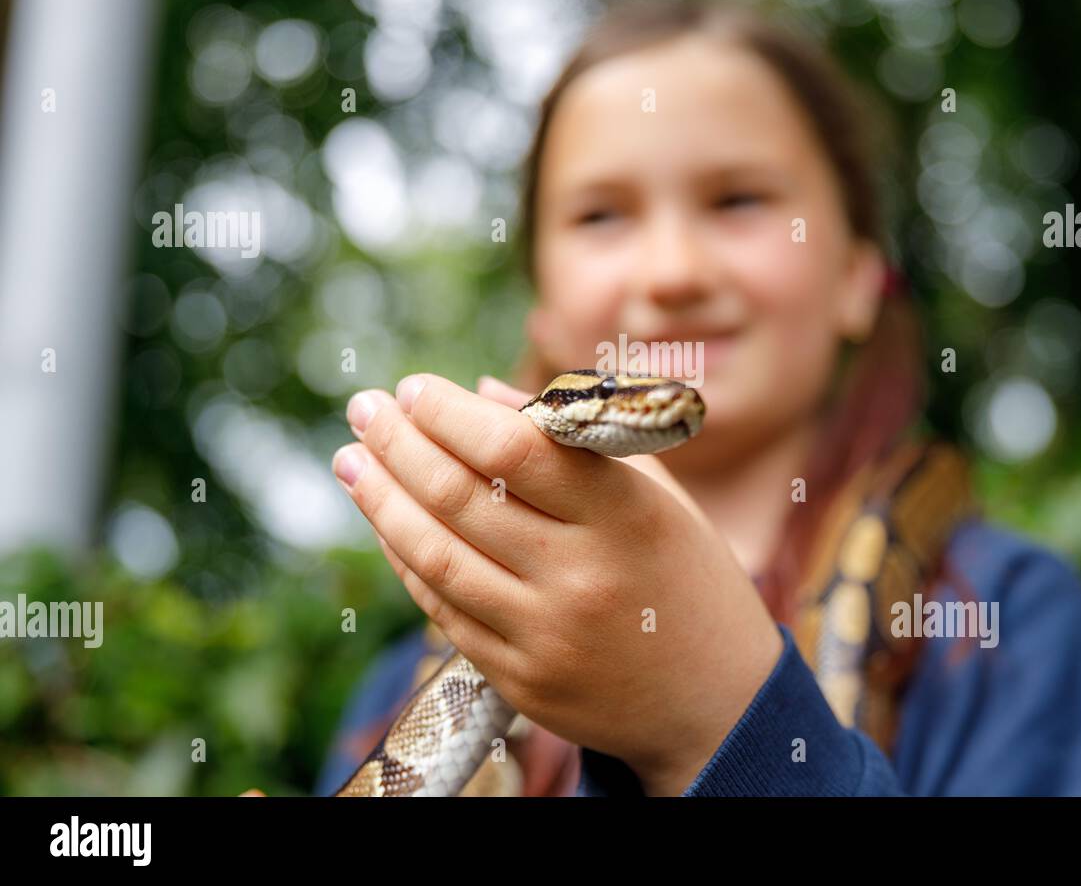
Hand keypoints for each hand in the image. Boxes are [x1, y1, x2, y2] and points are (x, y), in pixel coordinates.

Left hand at [332, 373, 782, 795]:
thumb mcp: (658, 496)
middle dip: (398, 445)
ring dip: (381, 504)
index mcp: (626, 515)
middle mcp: (583, 576)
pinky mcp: (523, 681)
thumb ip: (575, 440)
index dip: (451, 414)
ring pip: (436, 558)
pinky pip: (444, 612)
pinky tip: (387, 526)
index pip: (514, 450)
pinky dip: (408, 563)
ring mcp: (548, 635)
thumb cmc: (687, 577)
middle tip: (363, 408)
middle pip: (461, 499)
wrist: (717, 702)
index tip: (413, 388)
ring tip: (352, 462)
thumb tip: (484, 393)